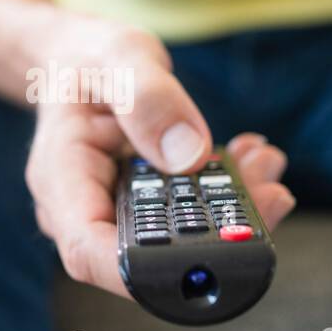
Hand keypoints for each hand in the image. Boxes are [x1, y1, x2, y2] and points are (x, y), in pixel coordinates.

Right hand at [25, 27, 295, 295]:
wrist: (85, 62)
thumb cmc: (90, 59)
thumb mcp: (118, 58)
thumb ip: (149, 99)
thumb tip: (190, 156)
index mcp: (61, 181)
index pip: (89, 251)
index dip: (144, 272)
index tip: (212, 253)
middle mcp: (85, 210)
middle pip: (147, 254)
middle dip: (216, 234)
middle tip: (270, 192)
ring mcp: (116, 213)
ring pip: (176, 240)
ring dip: (231, 210)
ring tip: (264, 163)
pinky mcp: (146, 208)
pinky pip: (188, 216)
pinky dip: (225, 191)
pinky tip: (248, 157)